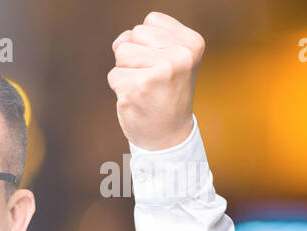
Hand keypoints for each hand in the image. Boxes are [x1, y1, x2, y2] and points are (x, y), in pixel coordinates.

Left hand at [108, 11, 203, 150]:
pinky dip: (119, 87)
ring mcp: (159, 73)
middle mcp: (180, 56)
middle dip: (135, 55)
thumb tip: (119, 41)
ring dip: (126, 70)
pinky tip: (137, 99)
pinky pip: (113, 75)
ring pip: (121, 52)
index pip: (151, 21)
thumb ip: (145, 40)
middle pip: (134, 34)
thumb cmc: (165, 93)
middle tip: (152, 79)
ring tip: (144, 87)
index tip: (163, 64)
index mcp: (192, 44)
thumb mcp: (168, 58)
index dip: (148, 42)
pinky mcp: (137, 88)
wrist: (168, 134)